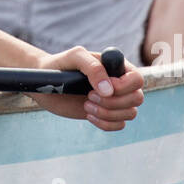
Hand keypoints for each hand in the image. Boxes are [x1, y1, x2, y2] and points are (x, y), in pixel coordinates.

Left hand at [29, 46, 144, 130]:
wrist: (46, 84)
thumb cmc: (60, 65)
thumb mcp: (75, 57)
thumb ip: (93, 68)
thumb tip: (109, 90)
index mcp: (116, 66)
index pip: (137, 78)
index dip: (124, 86)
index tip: (101, 88)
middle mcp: (120, 83)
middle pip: (137, 98)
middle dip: (114, 102)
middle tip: (90, 96)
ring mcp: (114, 100)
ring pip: (130, 113)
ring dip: (108, 113)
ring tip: (86, 104)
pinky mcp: (106, 115)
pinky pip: (119, 125)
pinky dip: (105, 123)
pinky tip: (88, 114)